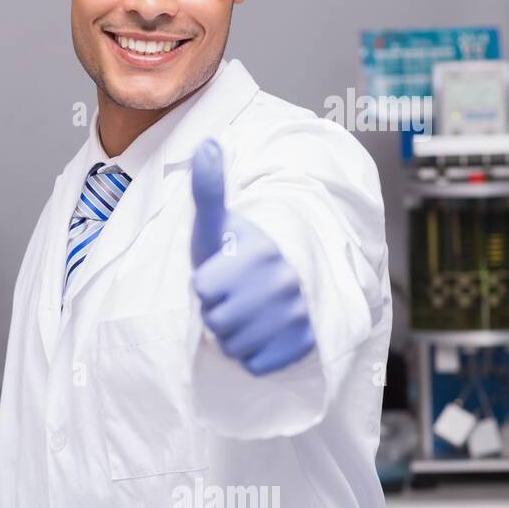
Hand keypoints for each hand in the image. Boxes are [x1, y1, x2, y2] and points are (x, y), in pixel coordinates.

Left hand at [190, 138, 314, 375]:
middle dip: (217, 312)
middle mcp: (284, 284)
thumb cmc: (237, 251)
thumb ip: (208, 188)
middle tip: (234, 296)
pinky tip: (262, 334)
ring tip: (247, 314)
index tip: (222, 273)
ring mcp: (297, 316)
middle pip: (217, 322)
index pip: (204, 291)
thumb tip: (206, 143)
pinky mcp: (304, 345)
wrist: (283, 278)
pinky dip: (254, 355)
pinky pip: (255, 364)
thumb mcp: (217, 222)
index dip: (205, 285)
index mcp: (260, 253)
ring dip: (233, 335)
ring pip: (235, 346)